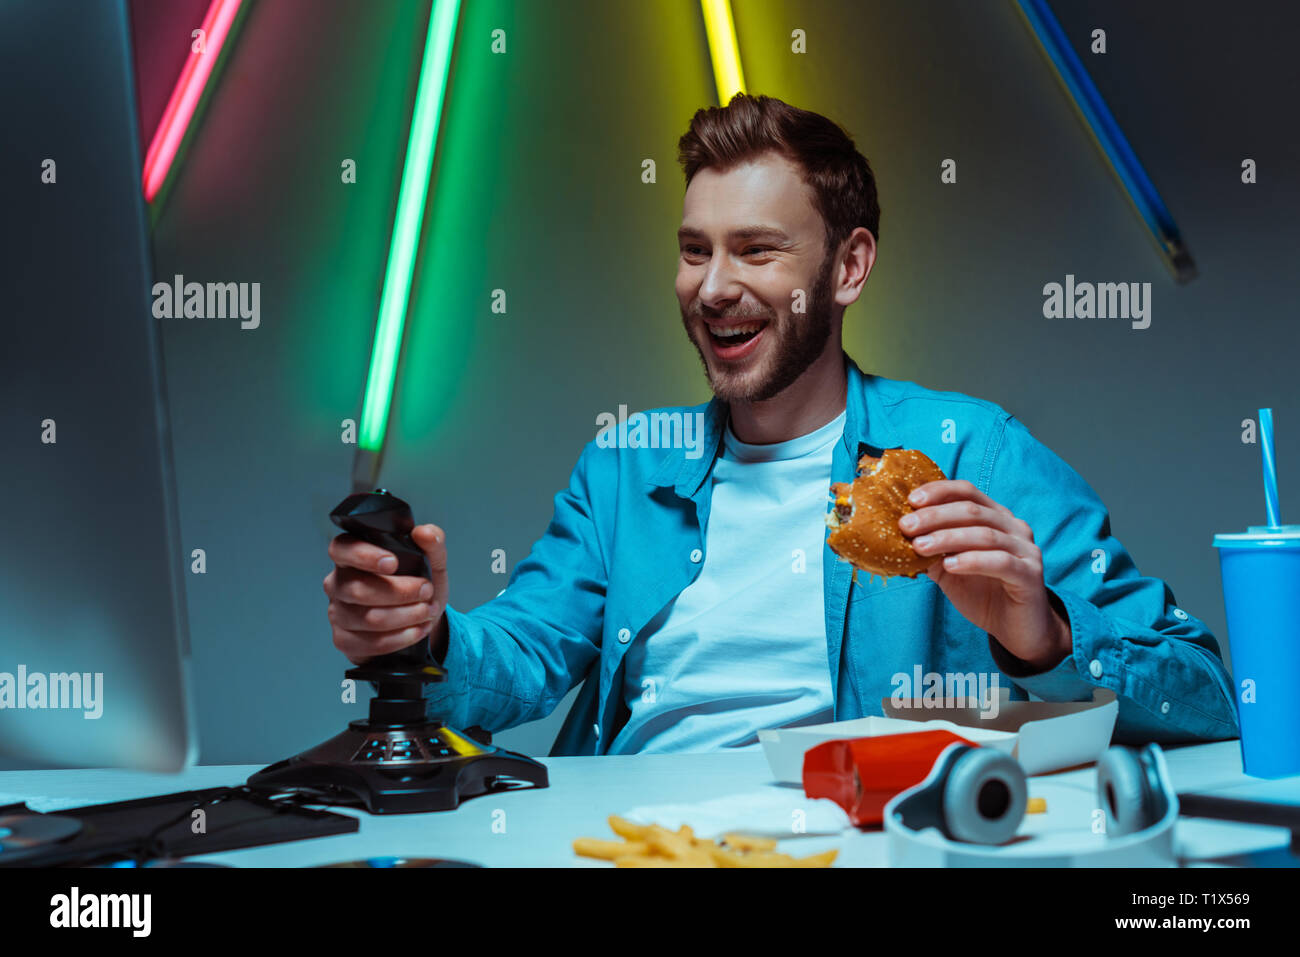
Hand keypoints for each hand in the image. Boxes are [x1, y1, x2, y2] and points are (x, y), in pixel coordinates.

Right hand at [323, 524, 449, 664]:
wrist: (420, 618)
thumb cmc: (417, 584)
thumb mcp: (432, 562)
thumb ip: (432, 542)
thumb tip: (424, 533)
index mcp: (352, 556)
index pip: (342, 549)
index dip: (364, 556)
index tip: (392, 562)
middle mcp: (338, 583)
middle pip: (358, 590)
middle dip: (400, 592)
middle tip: (427, 591)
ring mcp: (338, 613)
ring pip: (368, 618)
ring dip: (406, 616)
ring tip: (427, 611)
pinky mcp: (344, 640)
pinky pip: (371, 643)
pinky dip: (401, 637)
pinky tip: (417, 630)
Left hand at [899, 480, 1070, 670]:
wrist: (1016, 629)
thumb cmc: (982, 594)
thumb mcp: (949, 569)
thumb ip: (931, 551)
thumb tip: (897, 538)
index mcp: (996, 518)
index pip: (967, 492)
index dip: (939, 492)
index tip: (911, 500)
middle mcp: (1014, 527)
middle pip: (972, 511)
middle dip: (935, 516)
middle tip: (906, 526)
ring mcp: (1026, 549)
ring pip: (984, 535)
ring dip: (947, 538)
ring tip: (919, 546)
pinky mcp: (1030, 574)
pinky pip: (1000, 562)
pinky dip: (972, 561)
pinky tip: (950, 565)